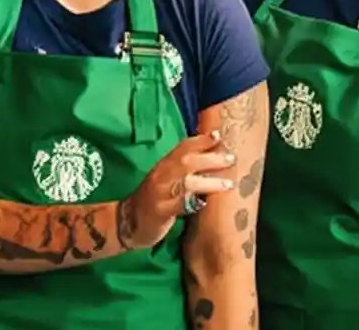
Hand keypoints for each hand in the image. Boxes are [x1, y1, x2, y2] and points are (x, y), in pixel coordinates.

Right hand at [118, 130, 235, 249]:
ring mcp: (160, 193)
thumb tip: (211, 158)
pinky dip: (194, 202)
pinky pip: (180, 205)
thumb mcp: (165, 179)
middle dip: (211, 158)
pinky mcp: (160, 211)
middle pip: (187, 161)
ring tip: (228, 184)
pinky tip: (206, 203)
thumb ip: (183, 169)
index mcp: (163, 165)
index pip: (183, 147)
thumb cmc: (152, 199)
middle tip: (231, 158)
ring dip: (209, 182)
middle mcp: (161, 175)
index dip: (201, 140)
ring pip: (186, 182)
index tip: (219, 136)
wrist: (127, 222)